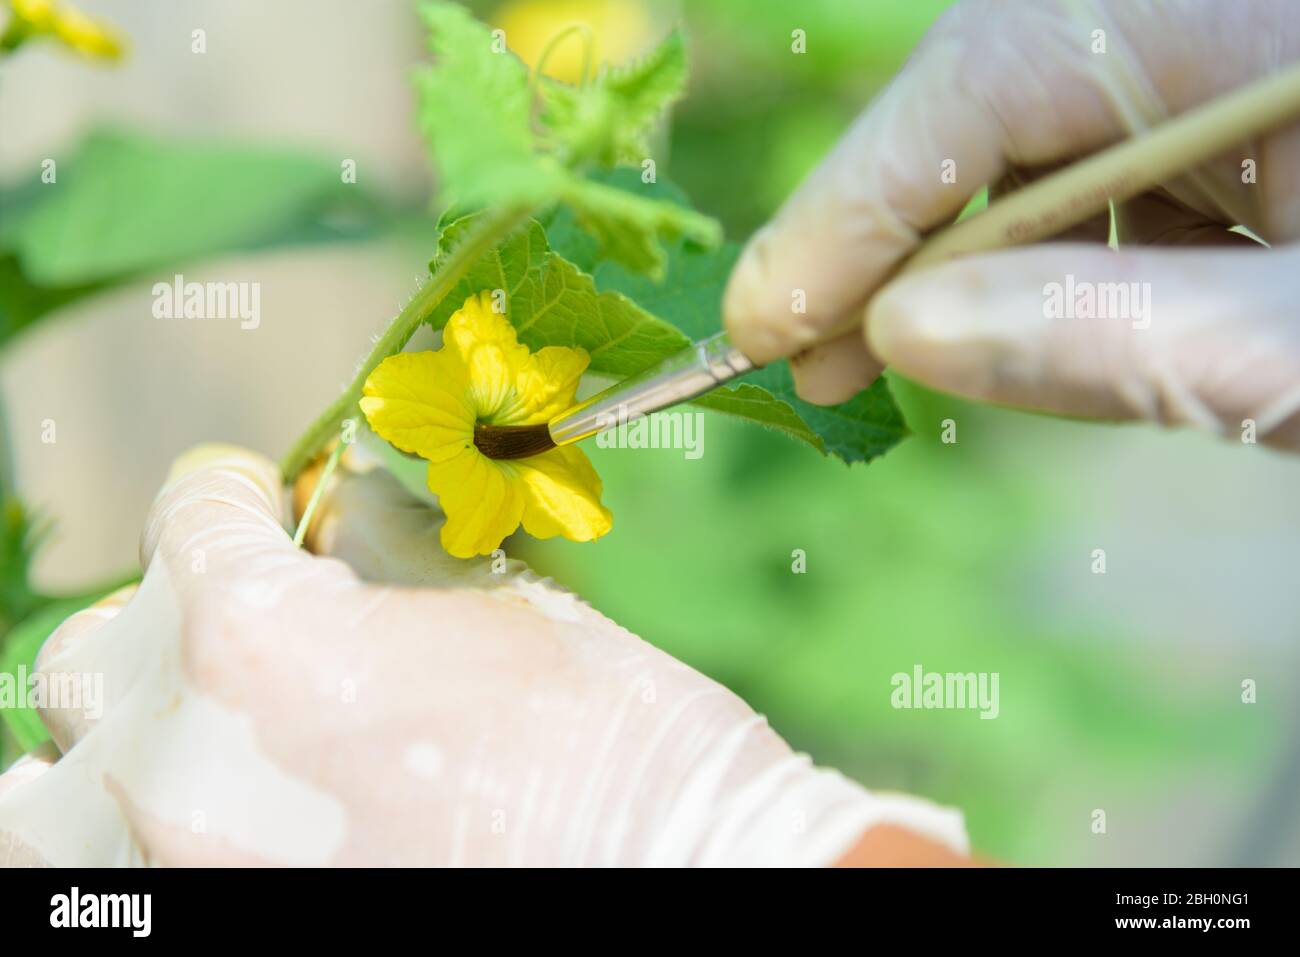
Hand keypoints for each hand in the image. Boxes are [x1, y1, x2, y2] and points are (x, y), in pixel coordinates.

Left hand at [0, 445, 967, 865]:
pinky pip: (96, 883)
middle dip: (174, 627)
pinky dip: (130, 844)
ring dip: (113, 755)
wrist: (694, 879)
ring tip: (201, 751)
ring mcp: (178, 873)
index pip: (187, 516)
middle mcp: (180, 759)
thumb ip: (384, 566)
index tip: (256, 503)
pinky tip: (217, 825)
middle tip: (253, 636)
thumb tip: (333, 533)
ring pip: (38, 803)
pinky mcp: (206, 928)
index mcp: (262, 636)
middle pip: (95, 654)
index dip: (231, 497)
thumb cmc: (626, 750)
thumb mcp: (503, 613)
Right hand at [724, 0, 1299, 449]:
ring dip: (985, 267)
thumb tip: (904, 338)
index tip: (760, 323)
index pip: (984, 78)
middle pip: (997, 109)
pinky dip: (1067, 266)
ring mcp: (1220, 76)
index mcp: (1229, 12)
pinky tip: (1055, 333)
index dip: (850, 208)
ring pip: (1047, 152)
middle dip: (903, 247)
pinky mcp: (1243, 130)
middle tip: (818, 361)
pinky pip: (1115, 180)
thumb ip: (1114, 331)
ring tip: (916, 359)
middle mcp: (1208, 20)